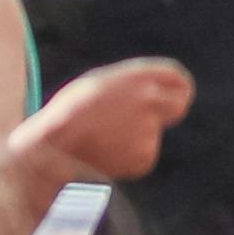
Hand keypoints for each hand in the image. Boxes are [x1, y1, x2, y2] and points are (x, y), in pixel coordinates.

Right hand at [10, 57, 190, 187]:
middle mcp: (150, 98)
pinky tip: (105, 155)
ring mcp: (149, 127)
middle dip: (171, 112)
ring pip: (150, 135)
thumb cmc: (69, 114)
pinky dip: (128, 159)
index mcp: (138, 75)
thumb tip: (152, 94)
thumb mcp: (99, 85)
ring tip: (103, 140)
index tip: (175, 97)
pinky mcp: (146, 155)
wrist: (54, 146)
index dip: (177, 89)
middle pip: (179, 105)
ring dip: (134, 139)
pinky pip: (143, 157)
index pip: (177, 79)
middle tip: (149, 121)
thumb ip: (130, 86)